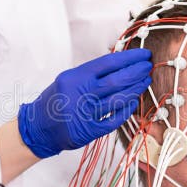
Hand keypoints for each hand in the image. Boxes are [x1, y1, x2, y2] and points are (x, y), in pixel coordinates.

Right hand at [18, 49, 151, 157]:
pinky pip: (114, 120)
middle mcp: (80, 93)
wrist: (37, 127)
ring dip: (135, 89)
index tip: (143, 55)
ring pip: (118, 99)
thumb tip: (120, 63)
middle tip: (148, 67)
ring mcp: (84, 113)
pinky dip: (126, 110)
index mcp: (75, 77)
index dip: (129, 58)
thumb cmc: (56, 100)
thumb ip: (91, 73)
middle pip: (116, 80)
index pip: (108, 63)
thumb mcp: (68, 79)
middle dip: (136, 72)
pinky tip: (134, 102)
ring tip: (145, 81)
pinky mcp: (88, 131)